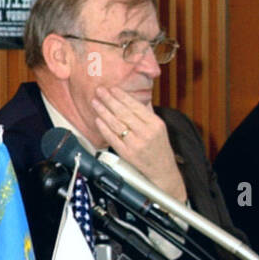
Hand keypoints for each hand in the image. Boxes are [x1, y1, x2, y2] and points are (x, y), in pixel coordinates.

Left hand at [92, 87, 186, 201]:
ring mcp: (136, 144)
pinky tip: (98, 120)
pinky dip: (104, 128)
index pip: (136, 106)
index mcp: (155, 123)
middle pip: (124, 113)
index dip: (122, 96)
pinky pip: (113, 138)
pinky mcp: (127, 154)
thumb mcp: (159, 127)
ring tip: (95, 103)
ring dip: (103, 112)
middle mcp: (146, 133)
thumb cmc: (159, 147)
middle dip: (109, 100)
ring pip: (116, 124)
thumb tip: (138, 94)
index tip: (112, 88)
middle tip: (99, 91)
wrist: (162, 171)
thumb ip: (147, 111)